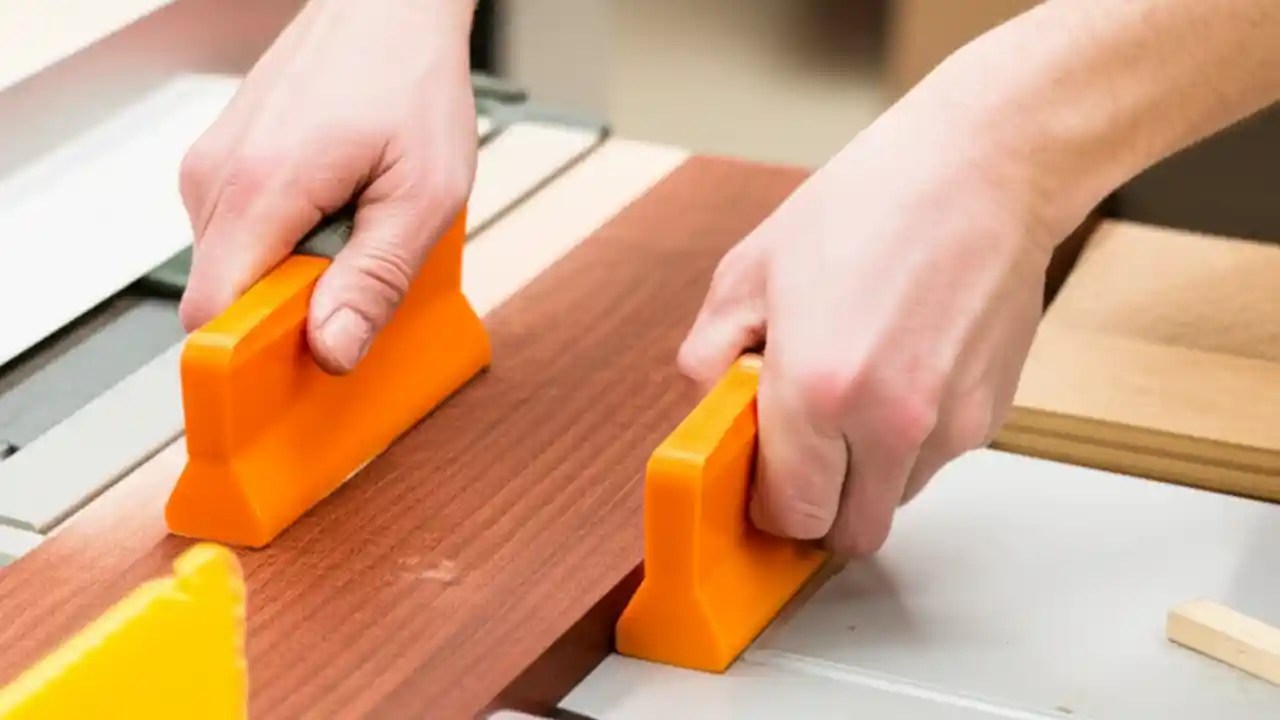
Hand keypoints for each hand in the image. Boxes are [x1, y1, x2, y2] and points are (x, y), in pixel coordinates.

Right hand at [178, 0, 476, 372]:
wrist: (386, 9)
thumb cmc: (409, 82)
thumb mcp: (423, 195)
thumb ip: (375, 279)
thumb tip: (331, 350)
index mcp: (261, 188)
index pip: (214, 314)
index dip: (248, 361)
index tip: (289, 380)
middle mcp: (216, 178)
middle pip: (223, 299)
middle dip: (287, 317)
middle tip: (355, 288)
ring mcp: (212, 169)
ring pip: (234, 270)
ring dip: (292, 277)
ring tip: (352, 231)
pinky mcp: (222, 166)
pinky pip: (240, 238)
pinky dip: (285, 246)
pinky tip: (333, 214)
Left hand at [678, 100, 1082, 557]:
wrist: (979, 171)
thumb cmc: (865, 207)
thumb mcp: (749, 271)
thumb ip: (710, 358)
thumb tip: (707, 416)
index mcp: (819, 390)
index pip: (790, 513)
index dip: (768, 507)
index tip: (761, 485)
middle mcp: (891, 423)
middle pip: (850, 532)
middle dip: (819, 508)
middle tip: (802, 458)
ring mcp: (949, 424)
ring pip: (896, 499)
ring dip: (868, 473)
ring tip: (857, 392)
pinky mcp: (991, 414)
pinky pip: (935, 459)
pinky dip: (911, 439)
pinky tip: (902, 368)